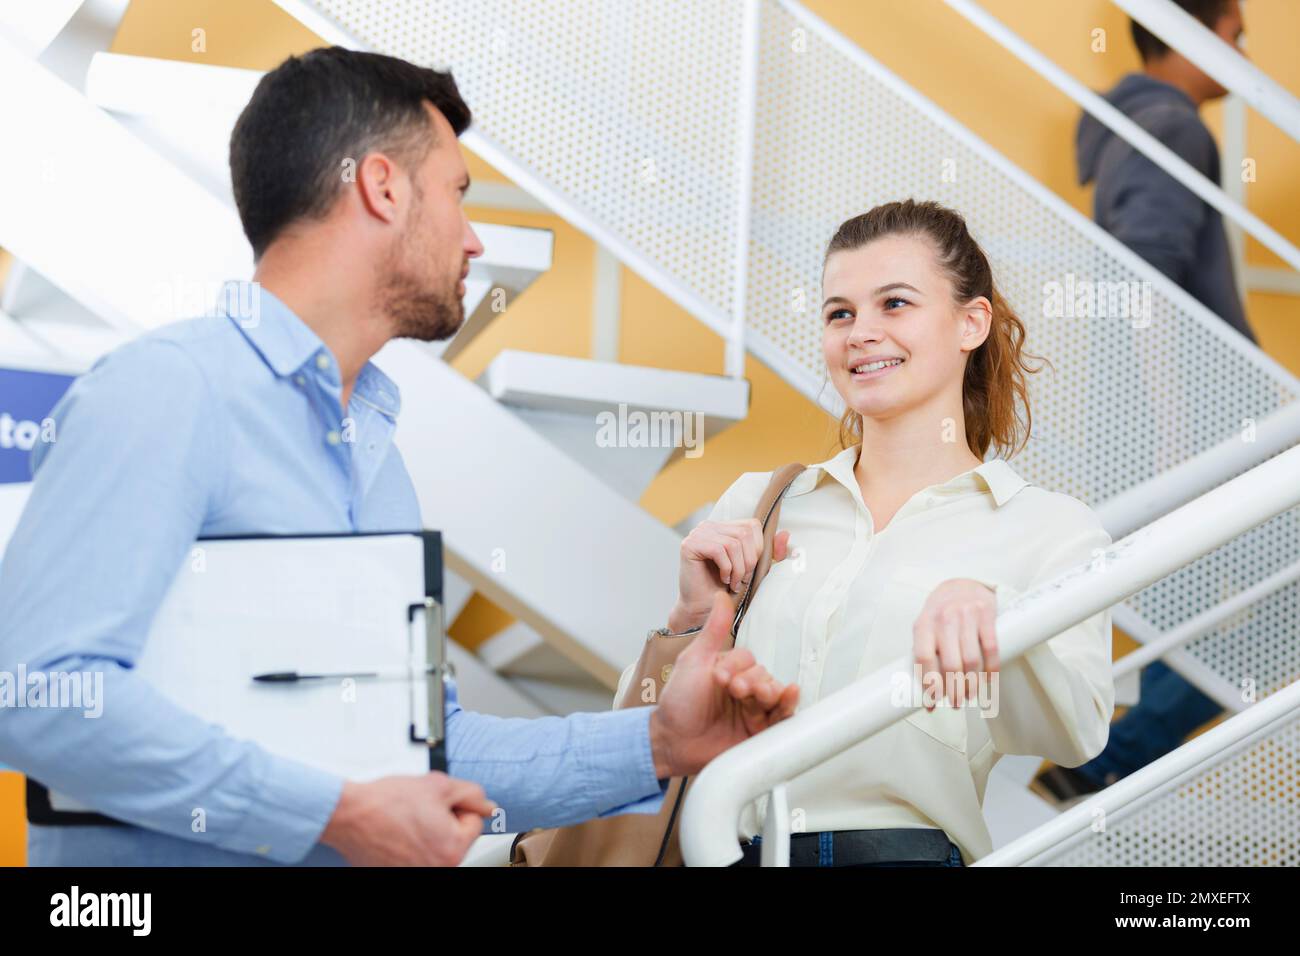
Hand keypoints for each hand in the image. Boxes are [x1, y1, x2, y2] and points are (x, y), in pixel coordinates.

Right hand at [320, 772, 495, 865]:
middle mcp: (438, 868)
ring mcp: (417, 872)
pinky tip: (397, 830)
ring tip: (405, 818)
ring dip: (427, 830)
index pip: (473, 821)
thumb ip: (471, 794)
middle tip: (419, 807)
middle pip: (455, 836)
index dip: (456, 804)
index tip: (437, 801)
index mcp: (453, 849)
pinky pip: (416, 854)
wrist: (350, 814)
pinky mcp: (398, 871)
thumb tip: (488, 805)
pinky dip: (410, 842)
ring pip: (436, 844)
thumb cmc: (387, 802)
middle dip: (442, 819)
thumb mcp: (439, 785)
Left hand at [650, 592, 799, 776]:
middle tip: (735, 689)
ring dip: (769, 691)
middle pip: (764, 676)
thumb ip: (713, 630)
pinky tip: (790, 694)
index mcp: (730, 671)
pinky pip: (781, 718)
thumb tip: (720, 596)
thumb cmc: (678, 702)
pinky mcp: (759, 733)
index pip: (748, 660)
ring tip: (758, 694)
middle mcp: (744, 690)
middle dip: (752, 681)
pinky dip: (788, 705)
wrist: (672, 740)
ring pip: (774, 695)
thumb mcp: (694, 660)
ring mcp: (753, 711)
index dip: (738, 666)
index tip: (719, 677)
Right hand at [668, 517, 790, 632]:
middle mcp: (710, 526)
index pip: (752, 525)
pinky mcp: (690, 544)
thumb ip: (771, 552)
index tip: (750, 569)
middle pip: (745, 533)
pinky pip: (719, 550)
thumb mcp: (756, 569)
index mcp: (725, 527)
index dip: (758, 549)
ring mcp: (698, 533)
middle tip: (742, 579)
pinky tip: (723, 579)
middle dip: (749, 561)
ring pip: (733, 543)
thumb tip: (785, 534)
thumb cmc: (727, 589)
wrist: (703, 609)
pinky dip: (726, 568)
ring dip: (738, 568)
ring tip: (733, 582)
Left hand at [912, 578, 1000, 709]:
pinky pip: (991, 649)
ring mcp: (966, 615)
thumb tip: (926, 692)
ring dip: (972, 684)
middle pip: (950, 664)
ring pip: (972, 660)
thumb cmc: (942, 611)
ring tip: (970, 695)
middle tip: (956, 703)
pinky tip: (988, 680)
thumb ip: (926, 652)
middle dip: (953, 690)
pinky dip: (991, 669)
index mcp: (924, 624)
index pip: (923, 658)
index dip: (929, 683)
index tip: (933, 701)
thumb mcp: (926, 626)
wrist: (963, 582)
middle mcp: (944, 618)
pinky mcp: (986, 614)